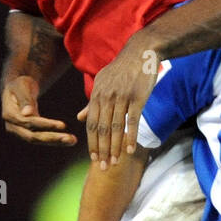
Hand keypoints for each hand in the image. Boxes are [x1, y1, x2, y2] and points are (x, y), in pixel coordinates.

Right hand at [2, 75, 76, 146]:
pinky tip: (67, 139)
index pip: (29, 123)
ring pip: (37, 140)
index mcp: (9, 114)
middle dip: (53, 138)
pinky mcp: (26, 133)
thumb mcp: (22, 87)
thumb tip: (27, 113)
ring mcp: (18, 132)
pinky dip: (53, 139)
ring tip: (73, 141)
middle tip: (72, 139)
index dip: (46, 125)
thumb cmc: (20, 84)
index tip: (63, 125)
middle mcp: (12, 126)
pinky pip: (40, 138)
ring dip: (55, 141)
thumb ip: (25, 100)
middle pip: (33, 136)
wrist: (16, 88)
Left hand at [78, 36, 160, 167]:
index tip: (93, 159)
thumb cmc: (121, 70)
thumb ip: (91, 103)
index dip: (92, 143)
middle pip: (102, 129)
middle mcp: (107, 97)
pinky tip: (129, 150)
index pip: (92, 124)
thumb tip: (79, 118)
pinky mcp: (138, 98)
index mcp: (97, 95)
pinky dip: (130, 137)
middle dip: (102, 151)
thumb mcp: (102, 83)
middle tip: (103, 167)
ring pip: (116, 128)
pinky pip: (132, 121)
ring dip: (115, 148)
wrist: (141, 53)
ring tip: (115, 162)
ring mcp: (122, 98)